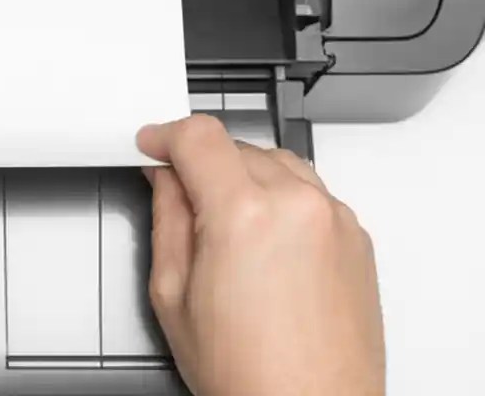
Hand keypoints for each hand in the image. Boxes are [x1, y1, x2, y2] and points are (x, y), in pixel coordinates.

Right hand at [138, 115, 383, 395]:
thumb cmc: (249, 373)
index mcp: (244, 215)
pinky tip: (261, 239)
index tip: (152, 145)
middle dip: (201, 162)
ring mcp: (335, 219)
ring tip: (222, 221)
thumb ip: (167, 220)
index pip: (199, 137)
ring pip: (277, 162)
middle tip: (178, 196)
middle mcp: (298, 206)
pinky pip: (310, 192)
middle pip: (237, 145)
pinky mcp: (356, 237)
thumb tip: (165, 182)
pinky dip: (280, 198)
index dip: (164, 135)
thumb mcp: (173, 294)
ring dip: (243, 175)